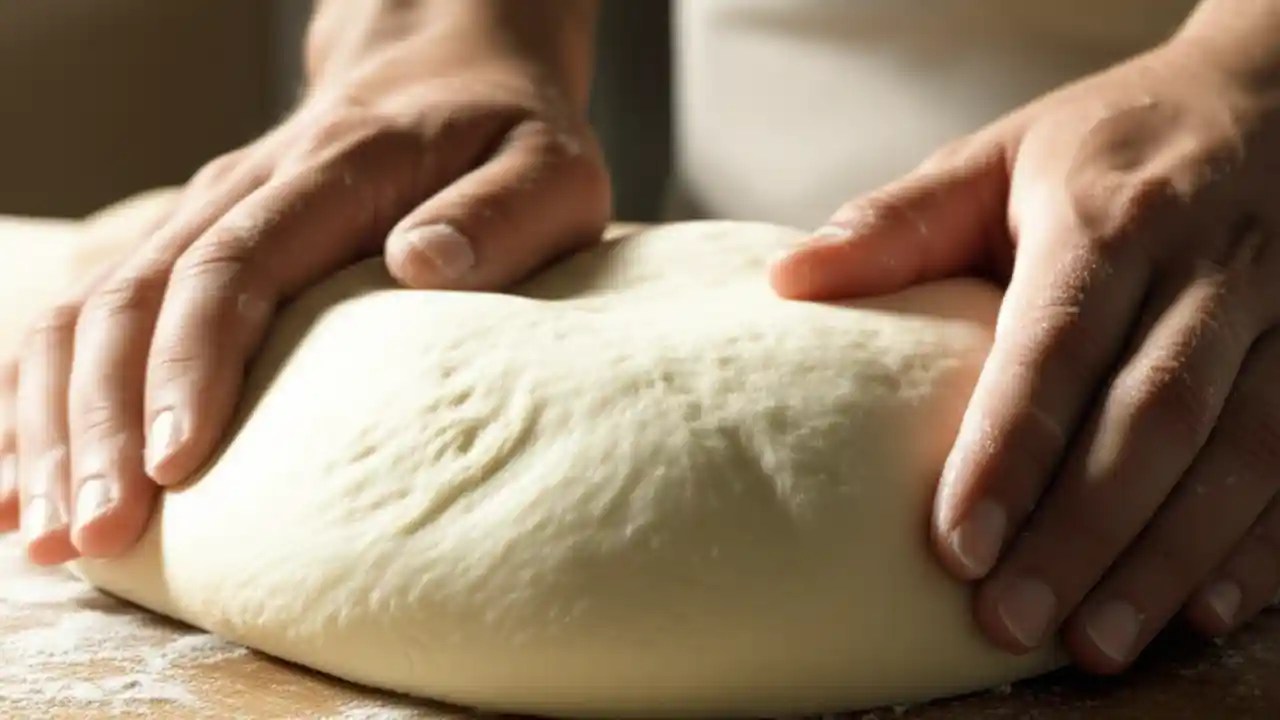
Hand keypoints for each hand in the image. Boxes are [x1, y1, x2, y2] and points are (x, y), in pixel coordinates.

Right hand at [0, 9, 610, 564]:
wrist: (447, 70)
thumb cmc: (509, 138)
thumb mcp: (549, 170)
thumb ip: (500, 214)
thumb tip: (424, 264)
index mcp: (334, 173)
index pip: (237, 268)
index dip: (192, 366)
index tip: (173, 465)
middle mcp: (247, 189)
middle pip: (138, 298)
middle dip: (101, 420)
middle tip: (99, 533)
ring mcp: (206, 211)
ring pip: (92, 305)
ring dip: (55, 416)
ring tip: (49, 529)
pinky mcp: (190, 237)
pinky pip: (90, 306)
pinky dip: (44, 388)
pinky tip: (25, 474)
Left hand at [771, 36, 1279, 671]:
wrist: (1266, 95)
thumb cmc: (1103, 147)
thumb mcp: (997, 158)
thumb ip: (898, 224)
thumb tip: (789, 284)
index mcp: (1108, 219)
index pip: (1055, 345)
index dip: (1009, 450)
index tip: (955, 545)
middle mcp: (1209, 268)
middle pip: (1151, 416)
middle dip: (1080, 532)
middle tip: (1008, 623)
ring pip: (1241, 452)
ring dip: (1169, 560)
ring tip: (1092, 645)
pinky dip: (1259, 547)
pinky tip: (1204, 614)